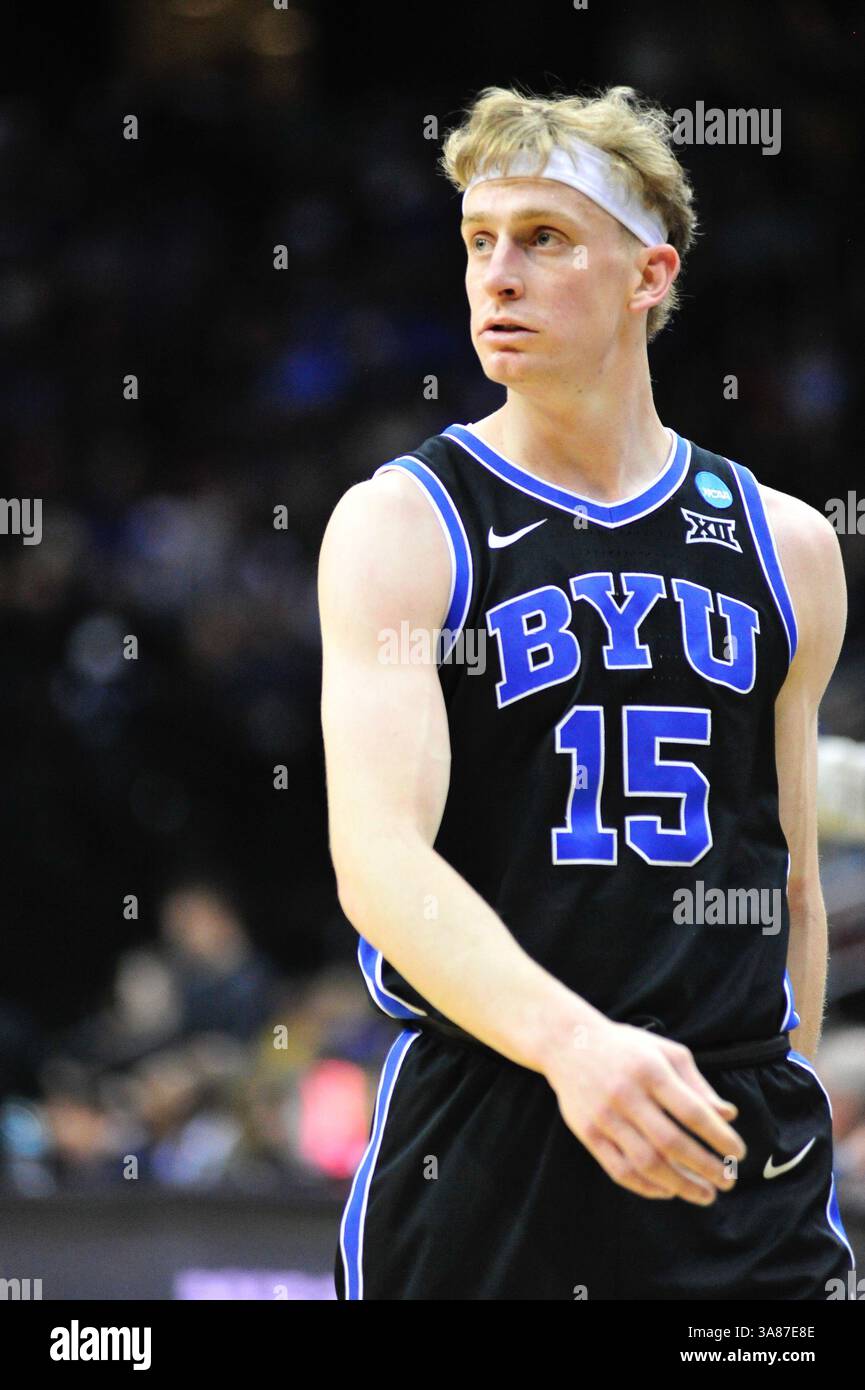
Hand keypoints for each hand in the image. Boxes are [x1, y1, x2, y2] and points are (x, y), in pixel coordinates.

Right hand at [544, 1015, 746, 1203]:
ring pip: (646, 1163)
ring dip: (681, 1185)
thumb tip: (729, 1116)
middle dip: (705, 1167)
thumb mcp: (665, 1052)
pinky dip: (647, 1187)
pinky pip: (619, 1170)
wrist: (568, 1042)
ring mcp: (604, 1116)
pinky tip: (668, 1191)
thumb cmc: (626, 1047)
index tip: (739, 1153)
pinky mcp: (587, 1132)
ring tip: (705, 1195)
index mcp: (651, 1070)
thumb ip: (697, 1084)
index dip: (719, 1137)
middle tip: (728, 1181)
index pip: (692, 1112)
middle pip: (671, 1143)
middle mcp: (626, 1094)